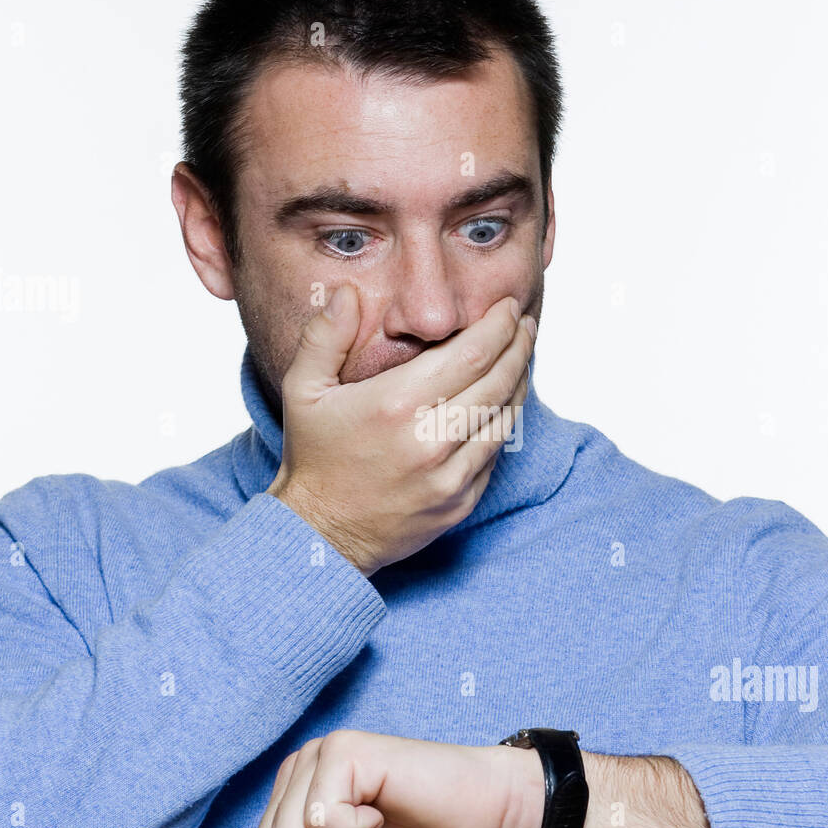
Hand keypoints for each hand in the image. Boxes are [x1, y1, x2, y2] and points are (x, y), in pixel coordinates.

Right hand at [267, 287, 535, 575]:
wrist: (319, 535)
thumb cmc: (313, 457)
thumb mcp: (302, 390)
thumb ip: (324, 335)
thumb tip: (347, 292)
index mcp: (397, 404)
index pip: (472, 353)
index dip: (498, 325)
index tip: (507, 307)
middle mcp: (430, 440)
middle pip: (499, 380)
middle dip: (519, 346)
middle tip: (525, 325)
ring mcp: (450, 475)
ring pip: (506, 418)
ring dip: (519, 382)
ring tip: (521, 357)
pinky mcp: (460, 502)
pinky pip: (495, 454)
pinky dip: (504, 423)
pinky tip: (503, 403)